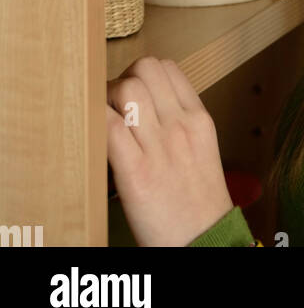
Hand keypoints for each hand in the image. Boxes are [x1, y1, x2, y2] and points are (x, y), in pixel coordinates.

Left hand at [106, 57, 234, 246]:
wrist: (204, 240)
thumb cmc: (198, 200)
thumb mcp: (202, 149)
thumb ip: (180, 121)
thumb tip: (145, 103)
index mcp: (199, 119)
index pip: (167, 67)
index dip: (142, 73)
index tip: (131, 91)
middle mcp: (181, 126)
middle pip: (145, 69)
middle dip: (122, 79)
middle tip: (113, 105)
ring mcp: (160, 148)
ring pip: (127, 89)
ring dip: (107, 99)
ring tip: (104, 120)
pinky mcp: (137, 174)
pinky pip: (110, 128)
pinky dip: (97, 124)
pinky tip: (96, 138)